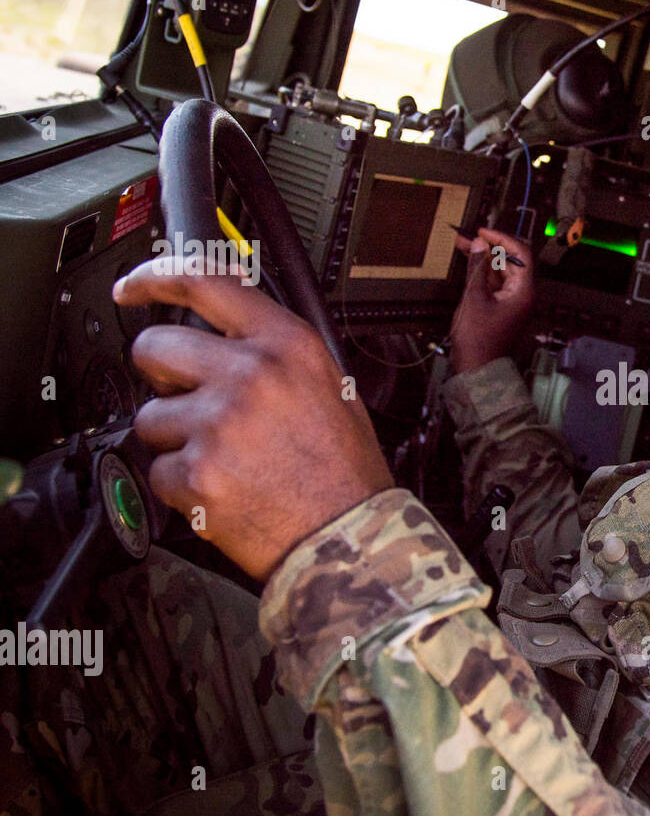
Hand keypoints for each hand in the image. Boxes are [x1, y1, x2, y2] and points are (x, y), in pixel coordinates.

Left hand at [112, 264, 393, 581]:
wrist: (350, 536)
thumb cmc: (344, 470)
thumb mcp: (330, 386)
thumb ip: (274, 352)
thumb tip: (223, 334)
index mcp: (286, 346)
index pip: (204, 283)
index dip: (155, 279)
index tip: (134, 288)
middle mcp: (250, 375)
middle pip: (155, 347)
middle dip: (161, 375)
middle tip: (189, 400)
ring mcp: (219, 424)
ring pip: (149, 416)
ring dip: (174, 439)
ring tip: (224, 459)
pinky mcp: (196, 473)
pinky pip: (157, 470)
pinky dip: (182, 485)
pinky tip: (222, 489)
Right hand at [447, 227, 534, 374]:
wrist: (477, 370)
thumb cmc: (478, 341)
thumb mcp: (474, 298)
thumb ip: (477, 268)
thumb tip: (478, 243)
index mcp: (524, 291)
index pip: (521, 254)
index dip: (502, 238)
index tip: (483, 232)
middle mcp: (523, 295)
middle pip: (511, 262)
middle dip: (489, 247)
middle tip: (467, 238)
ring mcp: (513, 302)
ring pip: (501, 272)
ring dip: (484, 259)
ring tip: (463, 246)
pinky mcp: (503, 308)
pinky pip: (496, 284)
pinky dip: (483, 274)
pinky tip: (469, 264)